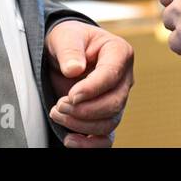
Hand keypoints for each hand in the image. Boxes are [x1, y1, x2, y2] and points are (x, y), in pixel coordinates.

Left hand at [45, 20, 133, 147]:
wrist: (64, 54)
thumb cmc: (69, 40)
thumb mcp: (65, 36)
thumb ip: (70, 50)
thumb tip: (74, 70)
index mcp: (119, 53)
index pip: (111, 76)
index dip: (91, 89)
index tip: (71, 95)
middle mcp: (123, 78)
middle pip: (113, 103)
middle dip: (84, 110)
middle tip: (59, 105)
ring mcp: (117, 99)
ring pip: (108, 122)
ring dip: (81, 125)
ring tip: (57, 113)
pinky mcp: (106, 116)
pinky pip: (106, 137)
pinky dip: (90, 144)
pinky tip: (71, 140)